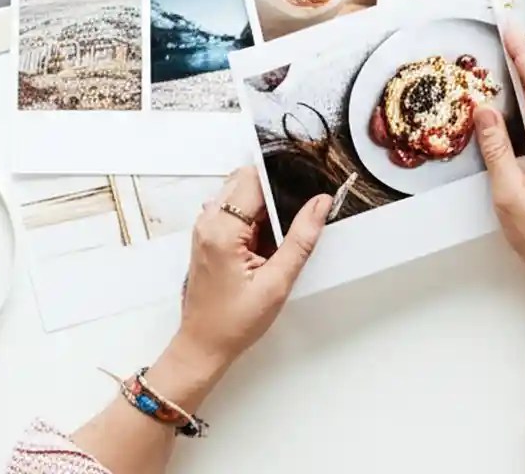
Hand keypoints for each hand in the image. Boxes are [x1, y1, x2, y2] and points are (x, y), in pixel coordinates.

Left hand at [173, 167, 331, 374]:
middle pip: (245, 181)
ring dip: (262, 207)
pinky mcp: (207, 236)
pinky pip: (233, 211)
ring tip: (277, 239)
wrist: (204, 344)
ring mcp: (204, 228)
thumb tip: (320, 204)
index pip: (254, 179)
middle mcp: (207, 222)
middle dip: (273, 192)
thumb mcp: (278, 281)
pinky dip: (252, 219)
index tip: (304, 190)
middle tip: (293, 220)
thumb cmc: (234, 321)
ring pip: (239, 194)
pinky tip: (264, 245)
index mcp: (221, 230)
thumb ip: (301, 238)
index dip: (283, 180)